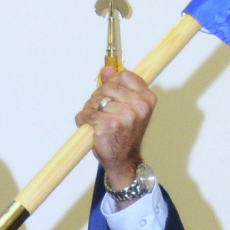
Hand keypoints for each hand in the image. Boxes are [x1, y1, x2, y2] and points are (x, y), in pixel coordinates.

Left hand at [77, 66, 156, 188]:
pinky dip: (83, 120)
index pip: (123, 76)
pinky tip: (90, 129)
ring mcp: (123, 116)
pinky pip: (86, 115)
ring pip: (94, 101)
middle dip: (98, 98)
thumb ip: (118, 87)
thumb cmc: (126, 134)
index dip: (112, 83)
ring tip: (96, 122)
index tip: (110, 94)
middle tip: (102, 112)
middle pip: (106, 87)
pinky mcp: (107, 126)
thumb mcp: (129, 107)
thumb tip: (106, 70)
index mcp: (146, 98)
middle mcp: (138, 106)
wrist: (124, 159)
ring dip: (89, 110)